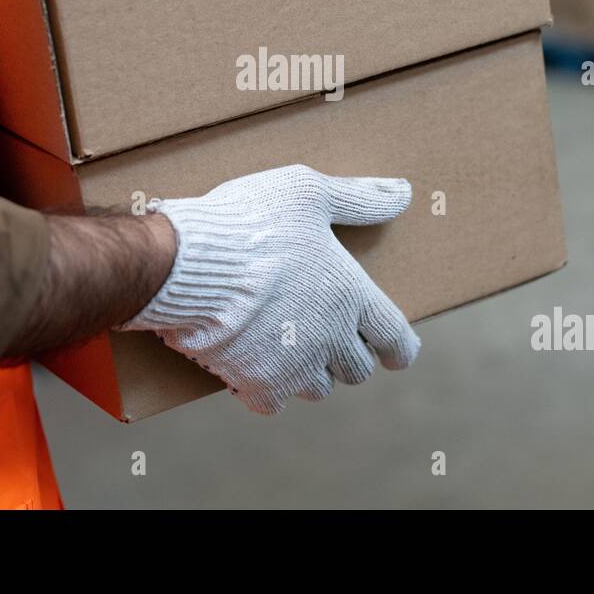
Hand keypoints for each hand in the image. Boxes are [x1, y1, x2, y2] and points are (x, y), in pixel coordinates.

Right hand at [117, 164, 419, 413]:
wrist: (189, 264)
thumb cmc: (252, 222)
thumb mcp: (309, 192)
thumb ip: (359, 198)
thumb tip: (403, 193)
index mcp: (352, 295)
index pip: (395, 339)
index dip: (398, 348)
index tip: (394, 354)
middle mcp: (331, 338)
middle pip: (356, 369)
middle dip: (345, 354)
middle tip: (324, 334)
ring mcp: (295, 367)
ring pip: (317, 388)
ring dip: (308, 372)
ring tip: (288, 348)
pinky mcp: (257, 384)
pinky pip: (274, 402)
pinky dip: (266, 388)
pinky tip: (252, 365)